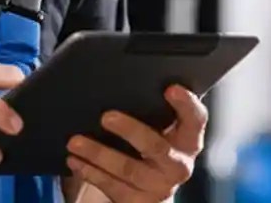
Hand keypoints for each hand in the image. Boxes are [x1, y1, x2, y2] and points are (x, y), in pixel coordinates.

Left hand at [65, 85, 207, 202]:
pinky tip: (75, 160)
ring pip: (128, 169)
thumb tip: (120, 80)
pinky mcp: (139, 202)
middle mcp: (178, 164)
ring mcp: (160, 186)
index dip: (186, 104)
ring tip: (75, 142)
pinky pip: (112, 187)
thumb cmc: (151, 146)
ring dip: (99, 154)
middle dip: (130, 130)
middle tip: (107, 116)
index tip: (170, 88)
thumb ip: (152, 108)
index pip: (195, 119)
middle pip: (156, 145)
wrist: (150, 190)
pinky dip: (90, 172)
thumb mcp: (159, 128)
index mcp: (188, 139)